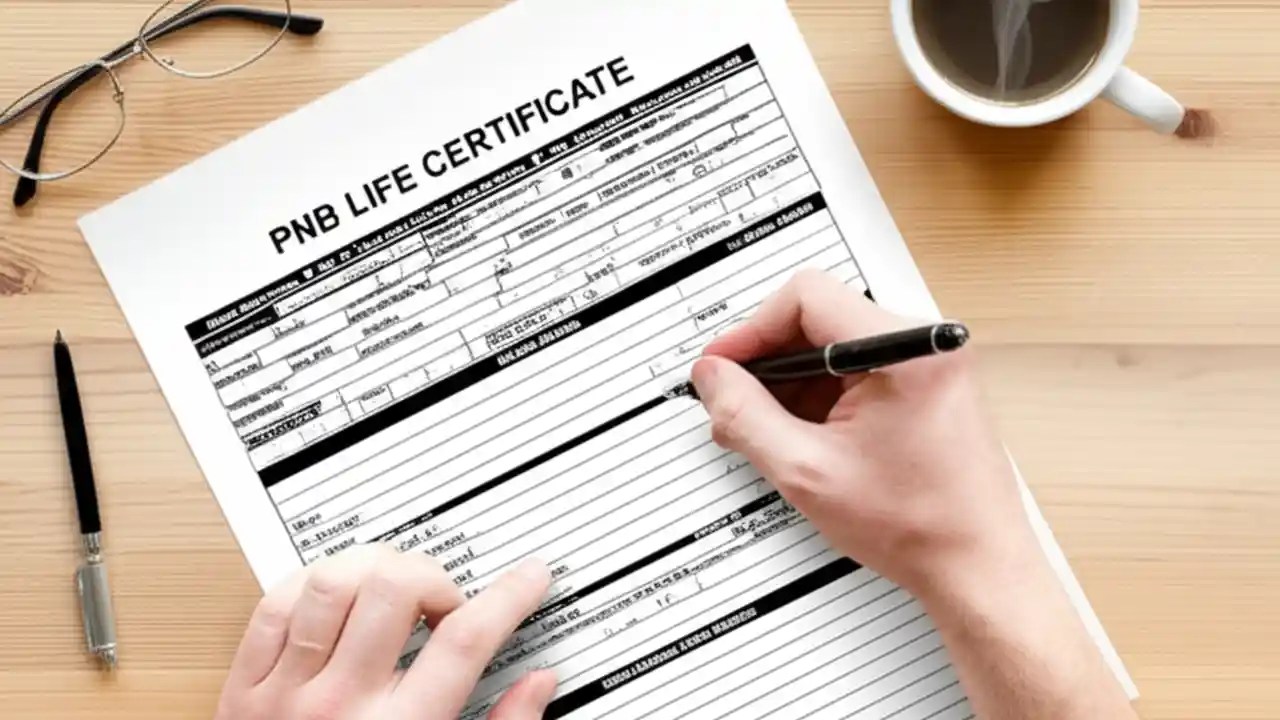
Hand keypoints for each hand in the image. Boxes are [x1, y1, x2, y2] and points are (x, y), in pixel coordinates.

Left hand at [215, 547, 555, 719]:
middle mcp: (343, 706)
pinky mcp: (243, 689)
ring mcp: (287, 693)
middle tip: (443, 601)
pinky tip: (338, 599)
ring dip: (373, 570)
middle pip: (397, 591)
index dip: (509, 596)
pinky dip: (313, 585)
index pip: (465, 640)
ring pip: (334, 583)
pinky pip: (276, 604)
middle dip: (434, 578)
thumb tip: (537, 685)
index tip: (528, 577)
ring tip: (390, 592)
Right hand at [690, 269, 1037, 600]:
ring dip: (793, 383)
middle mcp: (926, 344)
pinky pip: (859, 369)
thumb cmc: (920, 526)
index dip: (751, 331)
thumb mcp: (806, 470)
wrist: (976, 566)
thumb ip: (745, 417)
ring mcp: (931, 364)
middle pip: (819, 318)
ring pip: (835, 345)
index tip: (724, 366)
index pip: (806, 297)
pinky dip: (822, 397)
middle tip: (736, 403)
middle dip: (769, 363)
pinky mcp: (929, 385)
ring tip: (770, 432)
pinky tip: (804, 436)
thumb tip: (712, 379)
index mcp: (906, 349)